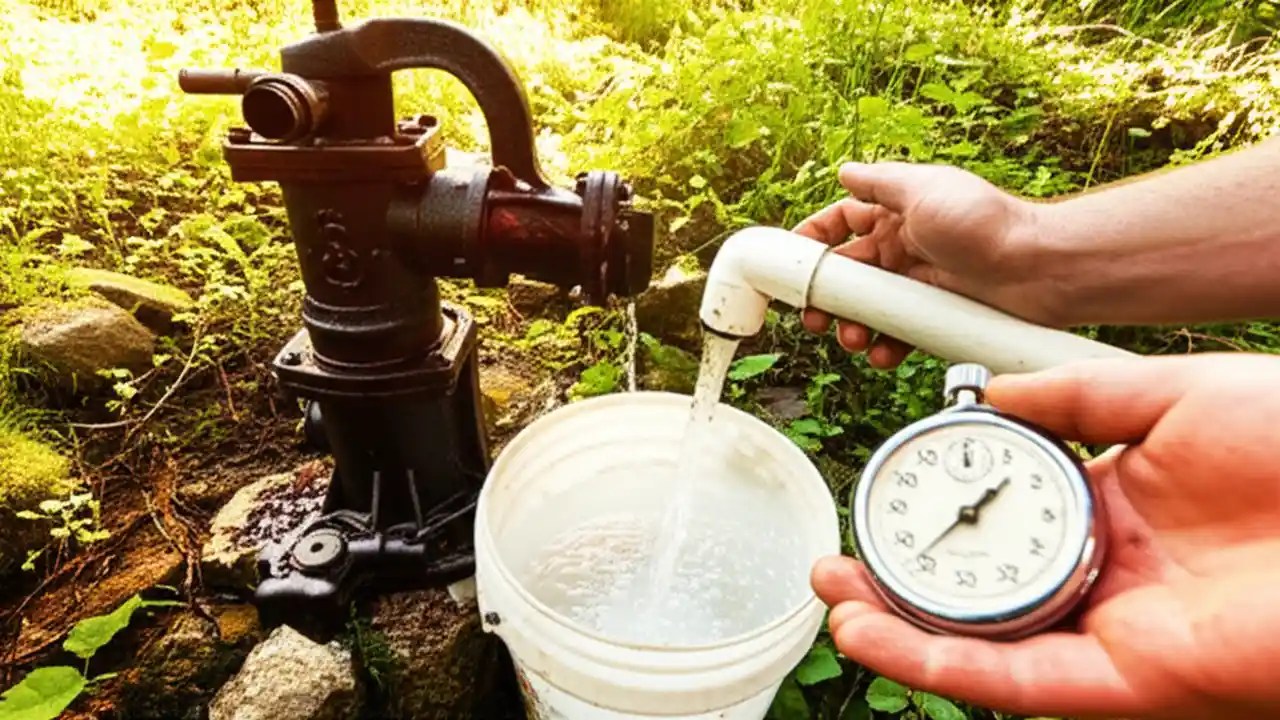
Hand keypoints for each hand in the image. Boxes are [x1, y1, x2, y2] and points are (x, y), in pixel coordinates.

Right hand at [792, 161, 1055, 368]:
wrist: (1038, 268)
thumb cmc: (985, 221)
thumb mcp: (925, 188)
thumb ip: (880, 183)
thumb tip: (845, 171)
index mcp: (896, 213)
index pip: (839, 222)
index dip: (811, 241)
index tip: (789, 265)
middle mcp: (903, 246)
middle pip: (847, 274)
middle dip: (825, 297)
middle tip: (814, 318)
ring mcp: (918, 283)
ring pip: (868, 309)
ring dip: (851, 327)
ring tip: (851, 340)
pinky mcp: (935, 314)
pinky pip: (898, 334)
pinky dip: (884, 346)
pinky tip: (881, 354)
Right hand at [812, 353, 1279, 719]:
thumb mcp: (1175, 394)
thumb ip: (1078, 398)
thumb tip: (993, 397)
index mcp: (1116, 510)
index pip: (1003, 520)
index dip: (940, 513)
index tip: (892, 491)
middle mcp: (1106, 577)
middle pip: (979, 592)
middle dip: (901, 586)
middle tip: (837, 567)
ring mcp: (1115, 630)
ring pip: (985, 645)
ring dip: (903, 632)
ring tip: (837, 603)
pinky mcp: (1130, 678)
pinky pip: (1019, 679)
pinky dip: (943, 666)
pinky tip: (881, 640)